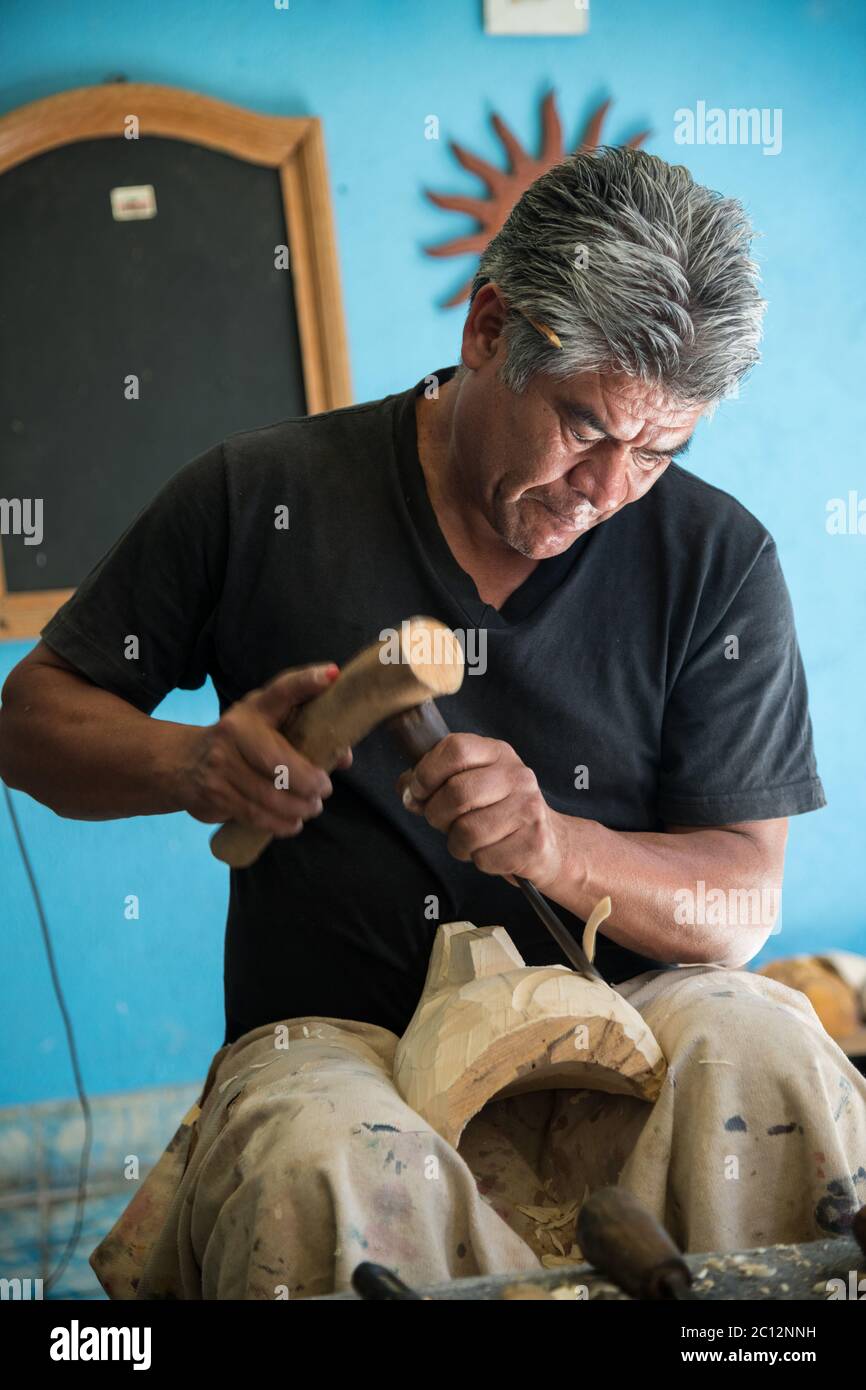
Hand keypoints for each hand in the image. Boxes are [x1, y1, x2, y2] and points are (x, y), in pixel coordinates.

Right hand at [179, 664, 351, 835]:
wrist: (184, 762)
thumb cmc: (241, 743)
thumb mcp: (266, 728)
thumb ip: (305, 735)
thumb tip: (343, 758)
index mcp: (254, 709)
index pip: (282, 691)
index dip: (306, 682)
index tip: (331, 675)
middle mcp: (234, 731)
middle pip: (279, 761)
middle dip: (309, 782)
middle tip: (324, 790)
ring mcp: (221, 764)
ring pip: (269, 794)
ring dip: (299, 807)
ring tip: (312, 808)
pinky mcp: (215, 793)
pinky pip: (255, 814)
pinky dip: (280, 823)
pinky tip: (293, 823)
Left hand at [398, 733, 566, 889]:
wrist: (549, 842)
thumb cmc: (498, 812)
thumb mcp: (470, 785)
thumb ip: (433, 782)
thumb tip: (406, 789)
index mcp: (497, 753)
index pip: (455, 749)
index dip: (426, 772)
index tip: (417, 792)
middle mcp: (517, 776)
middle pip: (456, 792)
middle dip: (436, 815)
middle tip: (442, 822)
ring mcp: (529, 808)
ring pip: (467, 831)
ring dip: (457, 843)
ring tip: (469, 840)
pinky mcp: (533, 841)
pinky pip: (484, 857)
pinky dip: (479, 861)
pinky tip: (491, 851)